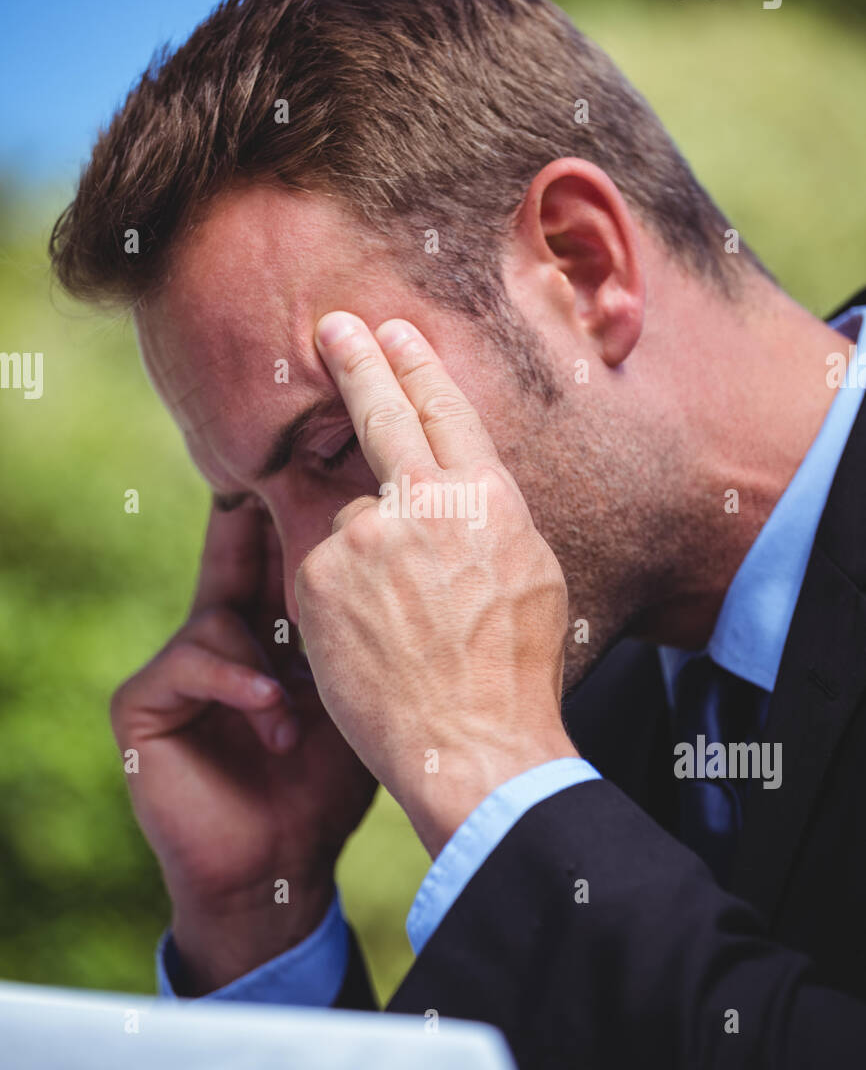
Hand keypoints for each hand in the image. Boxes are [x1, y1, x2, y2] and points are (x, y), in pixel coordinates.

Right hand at [111, 502, 375, 992]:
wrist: (280, 872)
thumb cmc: (329, 785)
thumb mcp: (354, 697)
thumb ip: (361, 636)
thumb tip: (409, 561)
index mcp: (266, 632)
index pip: (277, 557)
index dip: (301, 521)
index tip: (337, 477)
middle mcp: (218, 639)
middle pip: (234, 558)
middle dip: (263, 529)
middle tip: (280, 493)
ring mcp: (175, 670)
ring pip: (217, 612)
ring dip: (269, 658)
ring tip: (300, 708)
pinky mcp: (142, 707)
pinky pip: (188, 663)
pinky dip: (236, 684)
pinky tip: (273, 713)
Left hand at [295, 312, 578, 857]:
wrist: (471, 744)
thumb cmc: (513, 670)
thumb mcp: (530, 574)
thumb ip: (486, 517)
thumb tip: (453, 487)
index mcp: (485, 497)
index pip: (443, 409)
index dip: (416, 364)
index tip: (393, 330)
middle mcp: (421, 501)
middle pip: (380, 414)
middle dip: (357, 361)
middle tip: (333, 325)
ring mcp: (364, 537)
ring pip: (353, 526)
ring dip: (367, 562)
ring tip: (401, 629)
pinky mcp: (316, 579)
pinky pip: (322, 572)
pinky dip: (338, 600)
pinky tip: (369, 642)